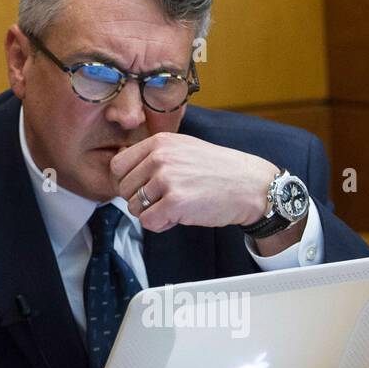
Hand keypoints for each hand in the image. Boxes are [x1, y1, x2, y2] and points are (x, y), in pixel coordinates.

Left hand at [110, 131, 276, 232]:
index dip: (128, 182)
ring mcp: (167, 179)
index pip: (117, 166)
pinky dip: (161, 225)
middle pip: (124, 189)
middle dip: (141, 200)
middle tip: (166, 199)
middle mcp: (159, 157)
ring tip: (176, 206)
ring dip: (152, 213)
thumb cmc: (217, 170)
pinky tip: (180, 216)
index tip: (145, 188)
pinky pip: (148, 222)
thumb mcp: (183, 148)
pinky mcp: (175, 202)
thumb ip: (153, 155)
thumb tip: (120, 169)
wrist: (251, 185)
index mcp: (159, 142)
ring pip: (134, 207)